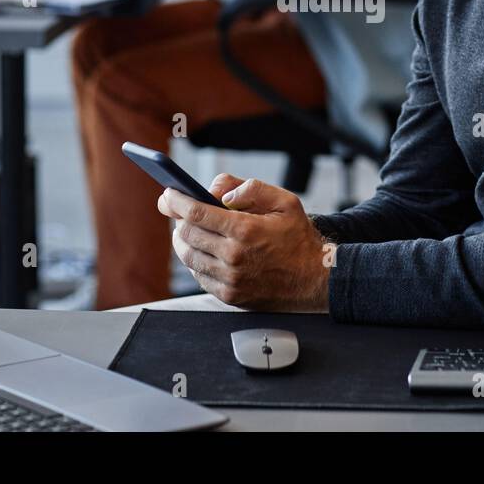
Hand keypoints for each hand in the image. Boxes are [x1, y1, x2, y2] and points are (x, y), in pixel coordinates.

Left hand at [157, 173, 334, 311]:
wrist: (314, 279)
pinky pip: (199, 275)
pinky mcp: (229, 295)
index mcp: (245, 230)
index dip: (177, 201)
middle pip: (188, 234)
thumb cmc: (298, 237)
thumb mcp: (284, 201)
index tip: (169, 194)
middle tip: (178, 210)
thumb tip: (220, 191)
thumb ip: (250, 188)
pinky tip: (203, 250)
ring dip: (184, 240)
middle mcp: (234, 256)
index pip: (197, 213)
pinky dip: (195, 260)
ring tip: (189, 229)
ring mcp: (230, 279)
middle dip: (179, 219)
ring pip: (189, 256)